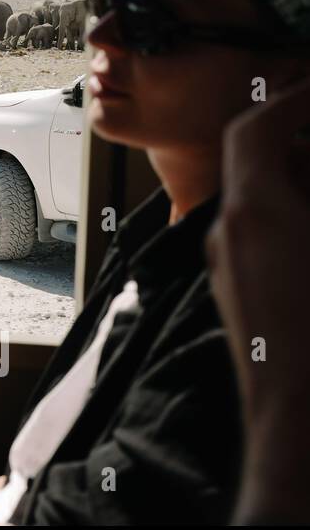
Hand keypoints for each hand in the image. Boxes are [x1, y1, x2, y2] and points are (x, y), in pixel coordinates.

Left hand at [206, 74, 309, 417]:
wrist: (301, 426)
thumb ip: (308, 185)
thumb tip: (302, 165)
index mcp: (253, 209)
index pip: (256, 129)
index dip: (295, 102)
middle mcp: (227, 233)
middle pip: (258, 165)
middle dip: (302, 149)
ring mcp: (227, 268)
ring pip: (260, 204)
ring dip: (297, 188)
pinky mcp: (238, 298)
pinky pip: (261, 241)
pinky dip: (290, 224)